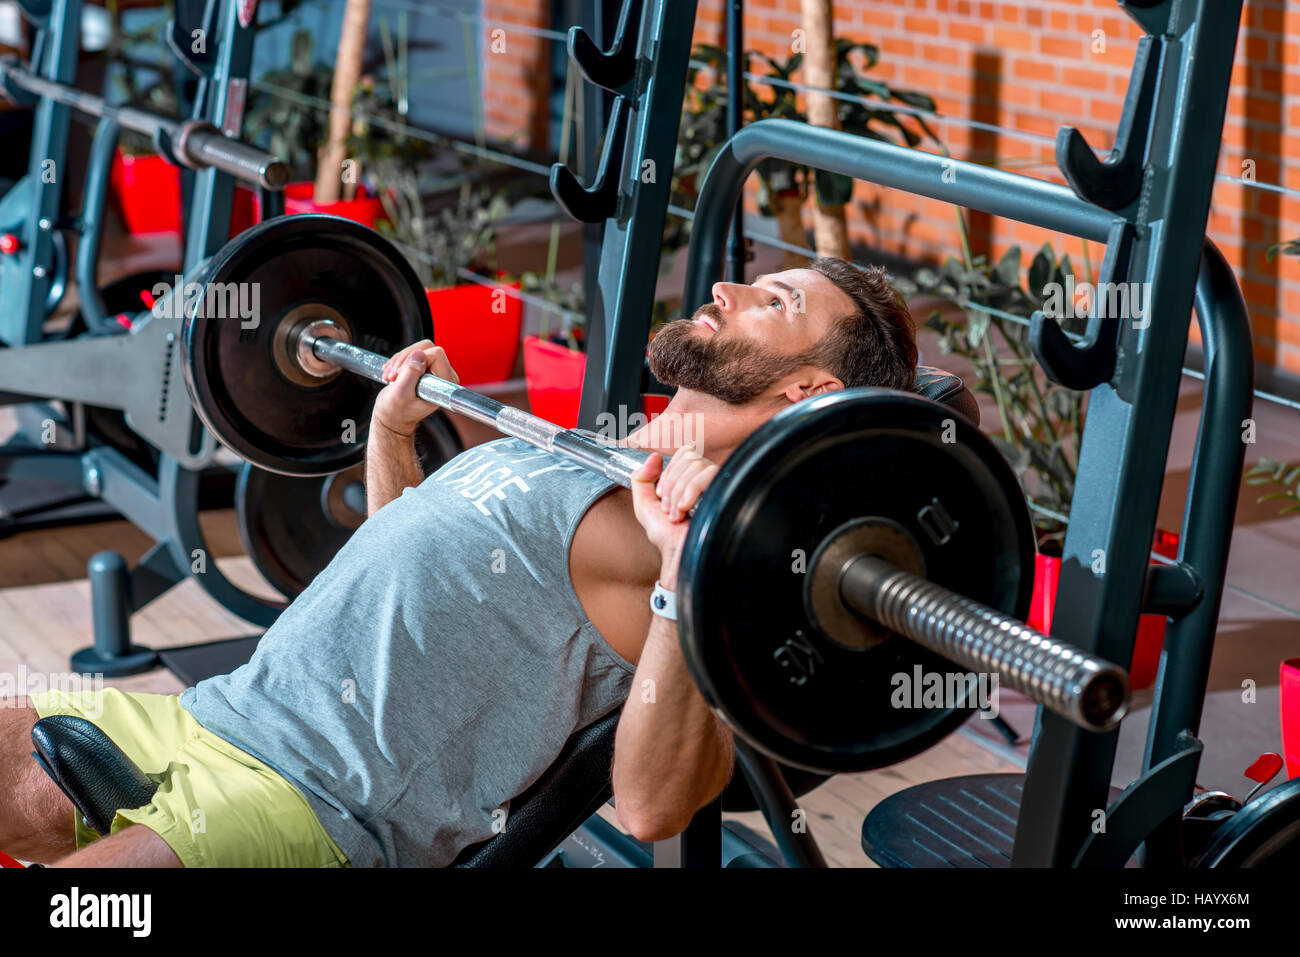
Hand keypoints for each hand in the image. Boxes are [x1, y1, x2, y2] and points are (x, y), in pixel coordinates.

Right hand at [373, 340, 458, 436]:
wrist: (392, 418)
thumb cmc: (396, 413)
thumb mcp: (400, 394)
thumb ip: (411, 373)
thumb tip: (419, 354)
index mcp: (445, 385)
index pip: (436, 354)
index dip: (415, 360)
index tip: (401, 374)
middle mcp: (444, 377)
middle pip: (427, 348)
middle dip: (405, 358)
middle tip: (393, 375)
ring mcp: (436, 371)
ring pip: (419, 348)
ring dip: (400, 359)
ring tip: (390, 376)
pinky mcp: (427, 367)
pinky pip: (413, 352)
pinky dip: (399, 360)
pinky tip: (392, 373)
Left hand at [630, 443, 719, 587]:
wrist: (678, 554)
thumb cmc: (667, 537)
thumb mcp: (644, 505)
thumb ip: (641, 479)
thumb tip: (654, 457)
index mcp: (689, 478)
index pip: (683, 454)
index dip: (669, 473)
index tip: (663, 496)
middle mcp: (705, 479)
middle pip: (688, 458)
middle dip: (671, 485)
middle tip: (669, 508)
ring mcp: (716, 484)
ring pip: (697, 465)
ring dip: (679, 492)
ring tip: (678, 513)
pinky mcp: (723, 491)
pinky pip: (707, 474)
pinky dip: (690, 491)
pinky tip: (687, 509)